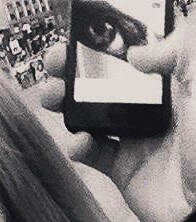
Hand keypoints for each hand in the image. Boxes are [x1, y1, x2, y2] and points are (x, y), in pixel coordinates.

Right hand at [40, 12, 195, 221]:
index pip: (129, 59)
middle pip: (102, 85)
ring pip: (90, 116)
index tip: (77, 41)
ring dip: (66, 106)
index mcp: (169, 87)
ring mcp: (132, 139)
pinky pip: (92, 154)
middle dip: (73, 74)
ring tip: (51, 98)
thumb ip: (181, 54)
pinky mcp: (120, 168)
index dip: (101, 47)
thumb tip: (137, 54)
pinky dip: (78, 147)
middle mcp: (147, 110)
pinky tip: (78, 143)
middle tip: (53, 66)